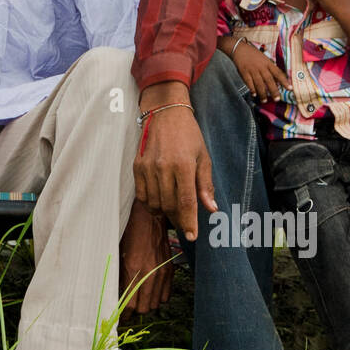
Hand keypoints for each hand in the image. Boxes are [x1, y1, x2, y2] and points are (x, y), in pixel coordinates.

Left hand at [120, 199, 172, 315]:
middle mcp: (149, 274)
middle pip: (144, 308)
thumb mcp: (119, 254)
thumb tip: (118, 294)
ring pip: (156, 304)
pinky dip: (158, 297)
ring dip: (147, 304)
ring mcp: (161, 272)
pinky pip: (166, 295)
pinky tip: (151, 292)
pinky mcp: (169, 269)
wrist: (149, 218)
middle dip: (135, 310)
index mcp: (133, 269)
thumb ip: (120, 276)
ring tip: (139, 300)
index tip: (121, 316)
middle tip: (129, 308)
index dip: (124, 314)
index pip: (130, 304)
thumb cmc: (130, 233)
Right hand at [132, 91, 216, 240]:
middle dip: (178, 219)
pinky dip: (151, 204)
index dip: (189, 222)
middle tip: (185, 223)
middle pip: (170, 206)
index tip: (193, 236)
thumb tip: (211, 209)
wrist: (165, 113)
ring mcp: (148, 168)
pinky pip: (142, 195)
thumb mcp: (203, 157)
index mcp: (183, 165)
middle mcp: (163, 168)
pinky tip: (160, 203)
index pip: (186, 202)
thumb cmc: (188, 135)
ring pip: (155, 203)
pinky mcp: (137, 167)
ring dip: (165, 213)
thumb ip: (206, 185)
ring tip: (173, 212)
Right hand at [229, 39, 289, 102]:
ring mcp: (252, 70)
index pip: (278, 73)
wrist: (240, 49)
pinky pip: (249, 82)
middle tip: (277, 99)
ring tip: (265, 100)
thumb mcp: (265, 59)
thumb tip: (277, 80)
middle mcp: (261, 67)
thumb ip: (271, 68)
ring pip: (259, 83)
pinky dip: (252, 89)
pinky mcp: (244, 72)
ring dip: (262, 93)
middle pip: (269, 80)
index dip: (284, 81)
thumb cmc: (254, 55)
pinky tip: (254, 94)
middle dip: (274, 90)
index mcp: (268, 63)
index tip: (290, 88)